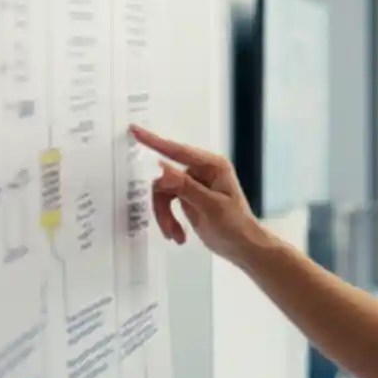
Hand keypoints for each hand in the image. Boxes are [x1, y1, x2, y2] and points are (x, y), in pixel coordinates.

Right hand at [129, 124, 269, 264]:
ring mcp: (193, 184)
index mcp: (213, 166)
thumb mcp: (211, 206)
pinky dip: (168, 220)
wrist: (242, 246)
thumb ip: (187, 187)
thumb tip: (164, 168)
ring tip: (175, 235)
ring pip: (163, 193)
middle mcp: (202, 171)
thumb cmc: (236, 225)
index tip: (135, 131)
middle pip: (166, 179)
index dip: (155, 141)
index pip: (179, 151)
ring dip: (165, 216)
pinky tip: (177, 235)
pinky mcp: (187, 197)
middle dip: (163, 205)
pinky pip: (166, 203)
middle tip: (169, 227)